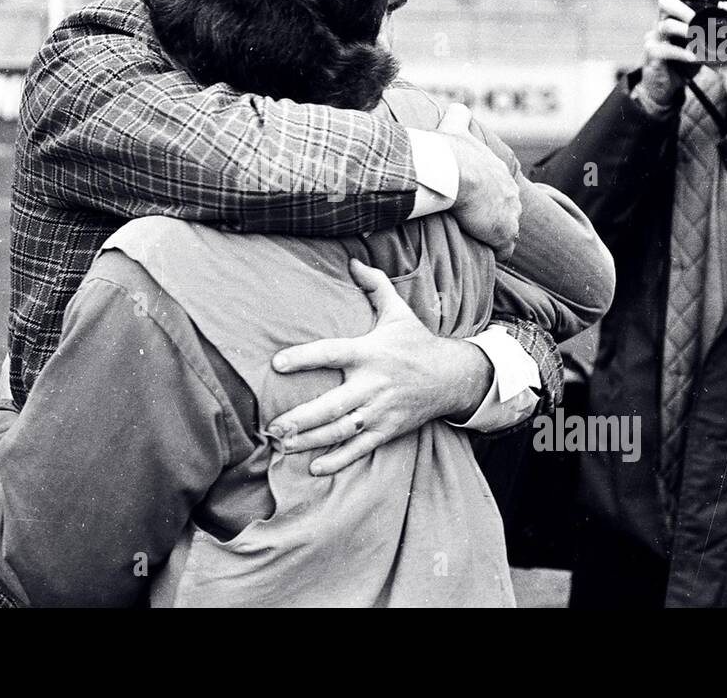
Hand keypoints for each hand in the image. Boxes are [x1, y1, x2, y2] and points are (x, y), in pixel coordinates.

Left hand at [266, 258, 491, 475]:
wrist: (453, 377)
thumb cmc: (416, 342)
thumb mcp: (397, 311)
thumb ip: (374, 285)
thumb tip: (353, 259)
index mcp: (370, 352)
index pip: (332, 353)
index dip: (304, 358)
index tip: (276, 363)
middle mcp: (373, 384)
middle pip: (333, 404)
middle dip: (302, 418)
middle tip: (273, 426)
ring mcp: (381, 410)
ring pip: (342, 430)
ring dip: (311, 441)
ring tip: (283, 446)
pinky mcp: (388, 430)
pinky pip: (360, 448)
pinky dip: (338, 460)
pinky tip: (315, 468)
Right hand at [439, 103, 520, 261]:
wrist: (451, 169)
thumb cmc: (449, 151)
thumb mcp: (456, 126)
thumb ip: (458, 116)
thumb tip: (454, 106)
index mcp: (499, 170)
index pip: (500, 186)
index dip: (489, 195)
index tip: (477, 201)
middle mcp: (510, 190)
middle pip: (508, 207)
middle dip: (496, 215)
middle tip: (475, 223)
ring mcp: (509, 212)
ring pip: (508, 229)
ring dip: (495, 235)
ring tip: (478, 240)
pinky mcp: (503, 232)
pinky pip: (504, 249)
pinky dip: (495, 252)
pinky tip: (482, 252)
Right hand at [638, 0, 705, 106]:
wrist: (663, 87)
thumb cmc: (682, 63)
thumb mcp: (696, 44)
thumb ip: (706, 31)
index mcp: (670, 19)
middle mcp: (659, 25)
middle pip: (664, 3)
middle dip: (684, 8)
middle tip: (698, 18)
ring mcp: (653, 39)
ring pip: (665, 25)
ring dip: (686, 30)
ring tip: (701, 37)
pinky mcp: (652, 55)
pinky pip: (664, 50)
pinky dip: (681, 52)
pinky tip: (693, 57)